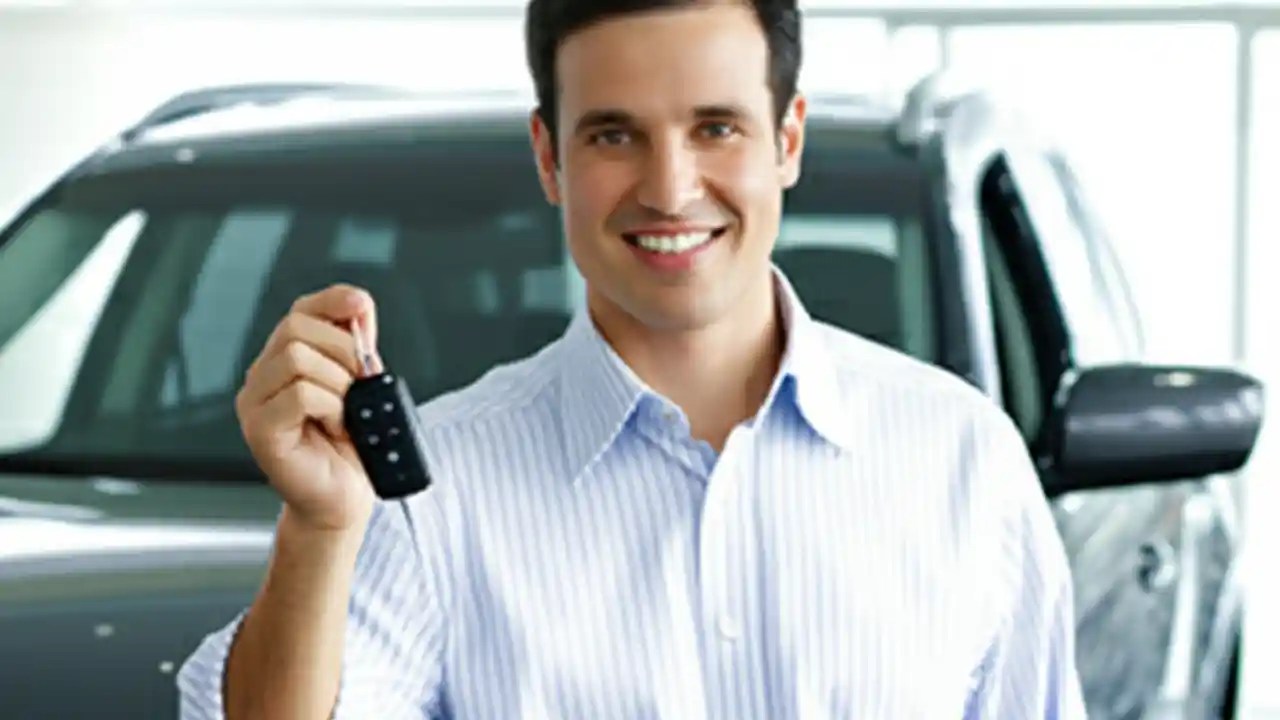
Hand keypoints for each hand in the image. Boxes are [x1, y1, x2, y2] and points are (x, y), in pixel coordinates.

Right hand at [236, 283, 384, 532]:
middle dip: (344, 351)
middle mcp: (263, 377)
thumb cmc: (350, 448)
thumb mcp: (360, 386)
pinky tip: (336, 426)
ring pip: (297, 358)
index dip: (332, 301)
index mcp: (284, 361)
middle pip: (297, 328)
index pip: (301, 311)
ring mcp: (255, 403)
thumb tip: (359, 307)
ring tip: (345, 413)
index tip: (363, 306)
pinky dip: (330, 406)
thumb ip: (357, 347)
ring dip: (338, 383)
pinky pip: (299, 393)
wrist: (343, 500)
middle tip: (360, 386)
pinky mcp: (260, 430)